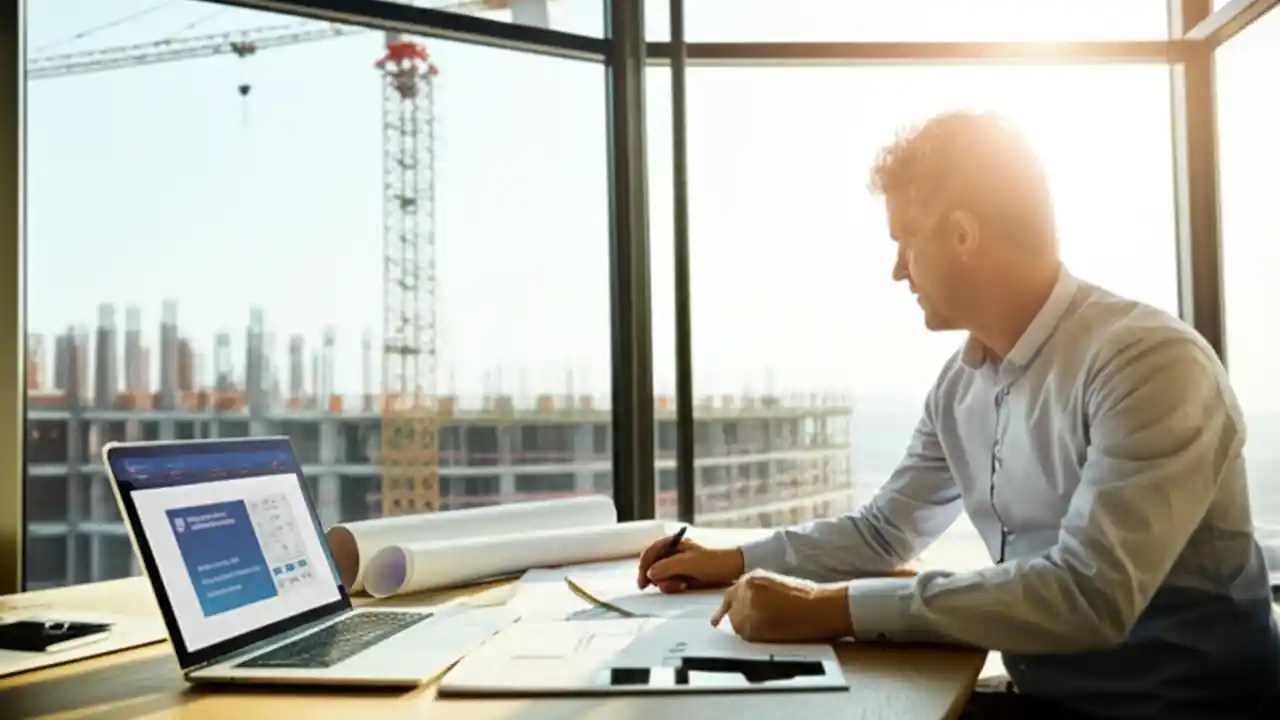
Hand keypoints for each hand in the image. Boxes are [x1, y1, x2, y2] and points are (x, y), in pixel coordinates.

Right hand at [637, 535, 744, 592]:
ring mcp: (680, 563)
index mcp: (673, 543)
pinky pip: (672, 580)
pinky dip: (674, 585)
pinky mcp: (686, 573)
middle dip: (656, 577)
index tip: (643, 583)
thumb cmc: (713, 561)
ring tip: (679, 586)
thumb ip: (667, 567)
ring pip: (663, 575)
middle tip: (663, 586)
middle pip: (654, 565)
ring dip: (666, 582)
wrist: (735, 568)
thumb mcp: (689, 563)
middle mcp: (674, 552)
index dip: (643, 567)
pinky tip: (683, 586)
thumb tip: (650, 573)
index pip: (650, 552)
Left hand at [711, 569, 852, 642]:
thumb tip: (744, 605)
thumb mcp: (775, 583)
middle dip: (739, 618)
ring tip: (768, 627)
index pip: (731, 594)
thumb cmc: (807, 596)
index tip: (720, 616)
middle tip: (754, 625)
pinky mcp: (753, 625)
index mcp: (752, 577)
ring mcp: (747, 608)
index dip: (728, 607)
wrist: (821, 607)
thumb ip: (756, 591)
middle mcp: (746, 590)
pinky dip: (752, 637)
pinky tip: (769, 632)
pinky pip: (744, 635)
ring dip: (746, 628)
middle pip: (730, 610)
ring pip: (736, 624)